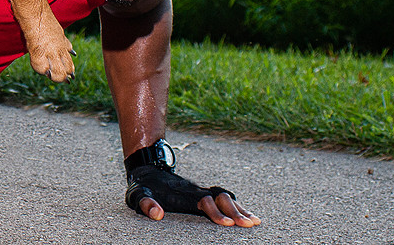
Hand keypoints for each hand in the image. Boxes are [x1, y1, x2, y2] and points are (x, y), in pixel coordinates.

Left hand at [126, 165, 259, 227]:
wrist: (148, 169)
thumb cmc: (143, 185)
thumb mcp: (138, 195)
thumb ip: (145, 204)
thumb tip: (157, 215)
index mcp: (183, 193)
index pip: (204, 202)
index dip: (215, 212)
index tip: (227, 224)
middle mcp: (196, 191)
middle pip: (220, 198)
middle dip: (235, 211)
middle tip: (249, 225)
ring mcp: (201, 192)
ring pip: (225, 197)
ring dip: (240, 209)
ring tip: (255, 221)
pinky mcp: (202, 194)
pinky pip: (223, 199)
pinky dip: (236, 206)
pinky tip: (247, 215)